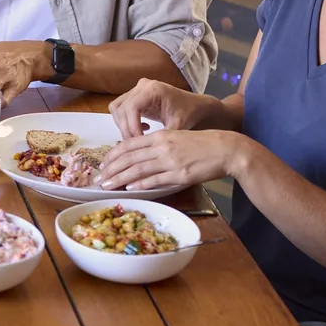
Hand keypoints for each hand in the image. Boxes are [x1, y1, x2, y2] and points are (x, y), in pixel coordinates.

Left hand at [99, 129, 249, 191]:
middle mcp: (161, 146)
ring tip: (108, 185)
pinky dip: (141, 184)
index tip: (103, 164)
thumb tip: (138, 156)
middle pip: (129, 157)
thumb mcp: (175, 138)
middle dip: (111, 169)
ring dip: (120, 178)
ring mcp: (170, 160)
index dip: (113, 155)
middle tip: (99, 178)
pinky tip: (131, 188)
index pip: (128, 145)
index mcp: (159, 136)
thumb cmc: (201, 144)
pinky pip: (156, 180)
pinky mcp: (180, 174)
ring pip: (138, 169)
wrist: (225, 149)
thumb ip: (157, 145)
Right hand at [108, 78, 219, 138]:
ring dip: (123, 125)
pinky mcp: (135, 96)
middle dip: (126, 128)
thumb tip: (146, 152)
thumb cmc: (189, 113)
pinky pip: (121, 109)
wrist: (195, 105)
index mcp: (153, 89)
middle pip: (121, 108)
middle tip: (136, 144)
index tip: (140, 141)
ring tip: (138, 138)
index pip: (132, 107)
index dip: (132, 126)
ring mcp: (137, 90)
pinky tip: (142, 129)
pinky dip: (125, 121)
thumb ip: (161, 137)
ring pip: (117, 109)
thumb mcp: (178, 126)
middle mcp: (142, 86)